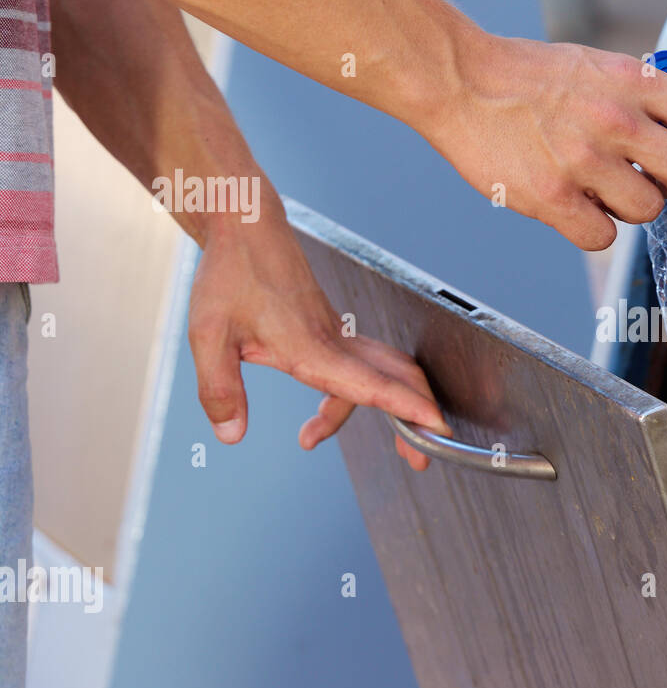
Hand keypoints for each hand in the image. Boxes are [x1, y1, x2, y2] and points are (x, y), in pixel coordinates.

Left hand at [187, 202, 447, 469]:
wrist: (246, 229)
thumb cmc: (230, 274)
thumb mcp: (208, 334)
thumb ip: (219, 389)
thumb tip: (231, 435)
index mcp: (310, 346)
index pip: (370, 384)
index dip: (407, 408)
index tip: (436, 427)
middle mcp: (333, 341)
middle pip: (396, 378)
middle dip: (415, 418)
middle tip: (417, 459)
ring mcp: (337, 334)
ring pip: (383, 373)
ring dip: (390, 407)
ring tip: (350, 441)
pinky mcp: (332, 330)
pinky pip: (364, 365)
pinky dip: (363, 392)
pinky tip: (323, 412)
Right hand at [424, 34, 666, 249]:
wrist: (460, 81)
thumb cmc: (526, 78)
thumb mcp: (597, 65)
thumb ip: (642, 95)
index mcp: (631, 82)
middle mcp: (615, 119)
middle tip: (652, 180)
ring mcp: (584, 161)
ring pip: (648, 210)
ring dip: (631, 208)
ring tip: (602, 190)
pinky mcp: (553, 198)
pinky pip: (602, 236)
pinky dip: (593, 229)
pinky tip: (575, 207)